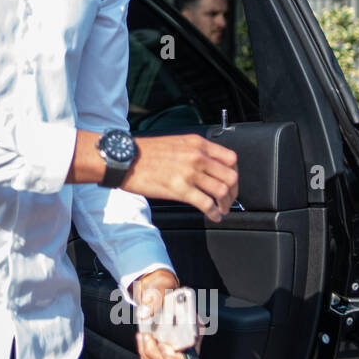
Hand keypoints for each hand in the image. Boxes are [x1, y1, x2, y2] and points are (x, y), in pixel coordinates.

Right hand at [122, 133, 237, 221]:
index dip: (234, 173)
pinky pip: (206, 204)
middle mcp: (196, 157)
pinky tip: (213, 215)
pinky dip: (214, 212)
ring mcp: (189, 173)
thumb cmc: (144, 152)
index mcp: (197, 144)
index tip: (231, 182)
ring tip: (221, 209)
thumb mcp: (175, 143)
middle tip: (229, 199)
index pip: (230, 159)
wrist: (124, 159)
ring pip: (222, 191)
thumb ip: (193, 151)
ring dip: (225, 204)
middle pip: (230, 177)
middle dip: (233, 192)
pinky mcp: (180, 190)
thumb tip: (207, 166)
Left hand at [131, 269, 203, 358]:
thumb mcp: (158, 291)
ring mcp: (173, 351)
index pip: (190, 353)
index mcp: (194, 329)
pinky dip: (145, 358)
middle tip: (147, 337)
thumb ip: (152, 301)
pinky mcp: (161, 355)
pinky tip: (142, 341)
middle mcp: (186, 344)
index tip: (163, 346)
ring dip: (148, 354)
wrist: (155, 293)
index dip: (175, 355)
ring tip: (143, 336)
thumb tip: (143, 313)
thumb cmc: (162, 292)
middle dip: (156, 354)